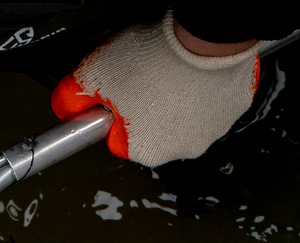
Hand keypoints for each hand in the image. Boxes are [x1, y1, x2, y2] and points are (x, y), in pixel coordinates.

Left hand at [51, 10, 259, 167]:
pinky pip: (213, 97)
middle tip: (142, 74)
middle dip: (145, 104)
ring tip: (169, 67)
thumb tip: (64, 107)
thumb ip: (72, 96)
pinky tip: (194, 65)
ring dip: (176, 94)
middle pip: (153, 128)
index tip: (117, 91)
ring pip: (185, 113)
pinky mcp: (234, 105)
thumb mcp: (93, 74)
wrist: (206, 35)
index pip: (119, 138)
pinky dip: (204, 83)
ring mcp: (213, 128)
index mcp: (146, 150)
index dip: (114, 111)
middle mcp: (182, 148)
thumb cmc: (155, 57)